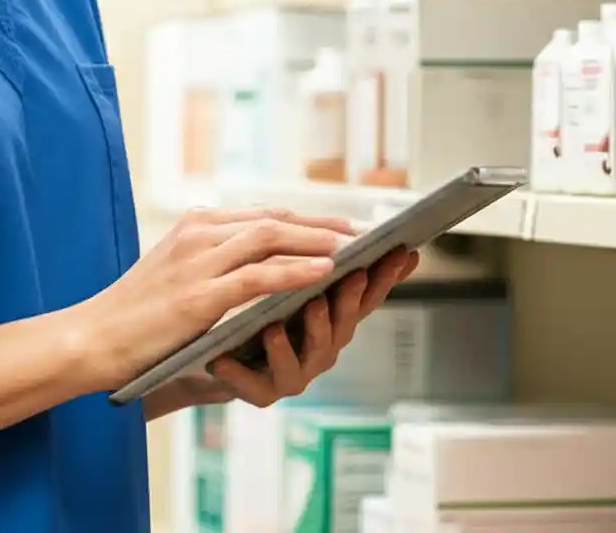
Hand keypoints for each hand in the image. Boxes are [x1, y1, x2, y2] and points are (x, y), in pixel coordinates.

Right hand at [75, 207, 353, 391]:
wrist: (88, 340)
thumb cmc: (138, 313)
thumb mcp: (182, 271)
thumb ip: (221, 256)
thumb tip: (271, 252)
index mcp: (197, 224)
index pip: (266, 213)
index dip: (311, 218)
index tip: (346, 225)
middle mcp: (199, 233)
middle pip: (277, 219)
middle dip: (325, 225)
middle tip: (364, 234)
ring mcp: (198, 262)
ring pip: (272, 238)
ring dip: (319, 241)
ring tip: (355, 249)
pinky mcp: (198, 295)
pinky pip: (259, 276)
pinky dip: (297, 270)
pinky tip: (326, 271)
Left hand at [205, 247, 418, 406]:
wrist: (210, 359)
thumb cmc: (254, 317)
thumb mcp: (286, 283)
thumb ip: (311, 261)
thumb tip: (350, 222)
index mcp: (331, 320)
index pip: (365, 295)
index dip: (386, 276)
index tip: (404, 252)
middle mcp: (319, 348)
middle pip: (342, 327)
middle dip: (349, 301)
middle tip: (353, 276)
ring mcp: (292, 372)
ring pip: (303, 360)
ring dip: (297, 339)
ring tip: (279, 323)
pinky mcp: (257, 392)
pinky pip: (252, 386)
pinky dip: (239, 372)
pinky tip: (223, 359)